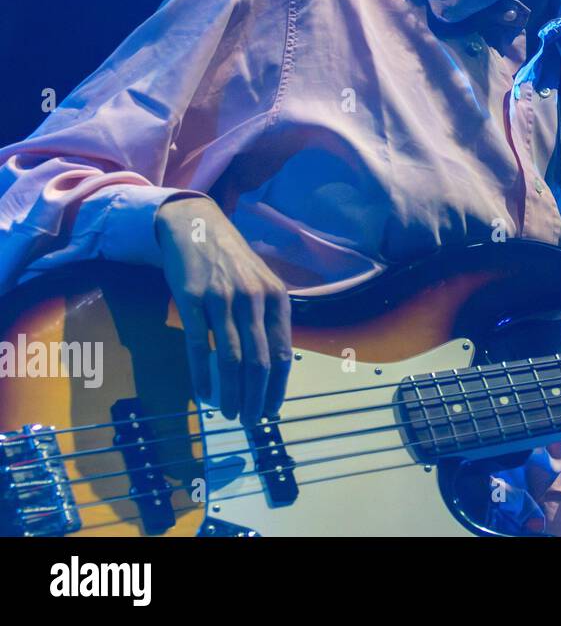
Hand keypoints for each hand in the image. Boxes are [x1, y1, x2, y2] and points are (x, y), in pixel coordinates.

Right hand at [154, 196, 291, 424]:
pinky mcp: (192, 301)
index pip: (283, 352)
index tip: (271, 410)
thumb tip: (273, 363)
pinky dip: (201, 375)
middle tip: (249, 420)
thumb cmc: (232, 261)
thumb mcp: (262, 284)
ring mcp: (222, 300)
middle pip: (259, 361)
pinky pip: (198, 346)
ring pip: (231, 359)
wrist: (197, 226)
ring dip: (230, 393)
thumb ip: (269, 318)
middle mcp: (253, 300)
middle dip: (255, 397)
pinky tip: (203, 394)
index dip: (277, 386)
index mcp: (276, 298)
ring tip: (228, 413)